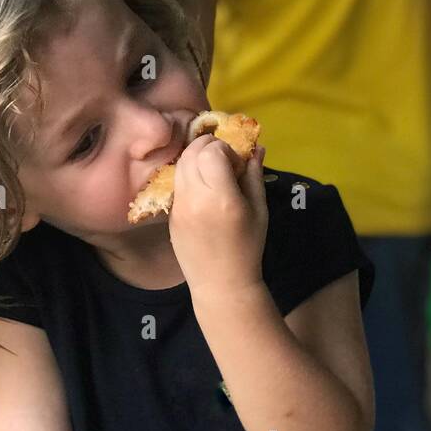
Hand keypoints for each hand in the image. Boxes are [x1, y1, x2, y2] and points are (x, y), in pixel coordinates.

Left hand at [169, 135, 266, 294]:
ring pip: (180, 164)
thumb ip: (254, 176)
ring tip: (212, 173)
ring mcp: (178, 207)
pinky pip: (177, 183)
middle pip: (192, 152)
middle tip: (223, 160)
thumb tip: (255, 146)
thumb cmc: (247, 248)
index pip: (212, 151)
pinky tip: (203, 190)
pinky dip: (189, 176)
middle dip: (208, 148)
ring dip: (196, 159)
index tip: (236, 164)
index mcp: (221, 198)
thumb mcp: (259, 211)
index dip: (225, 149)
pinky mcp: (170, 215)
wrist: (221, 283)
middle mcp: (195, 198)